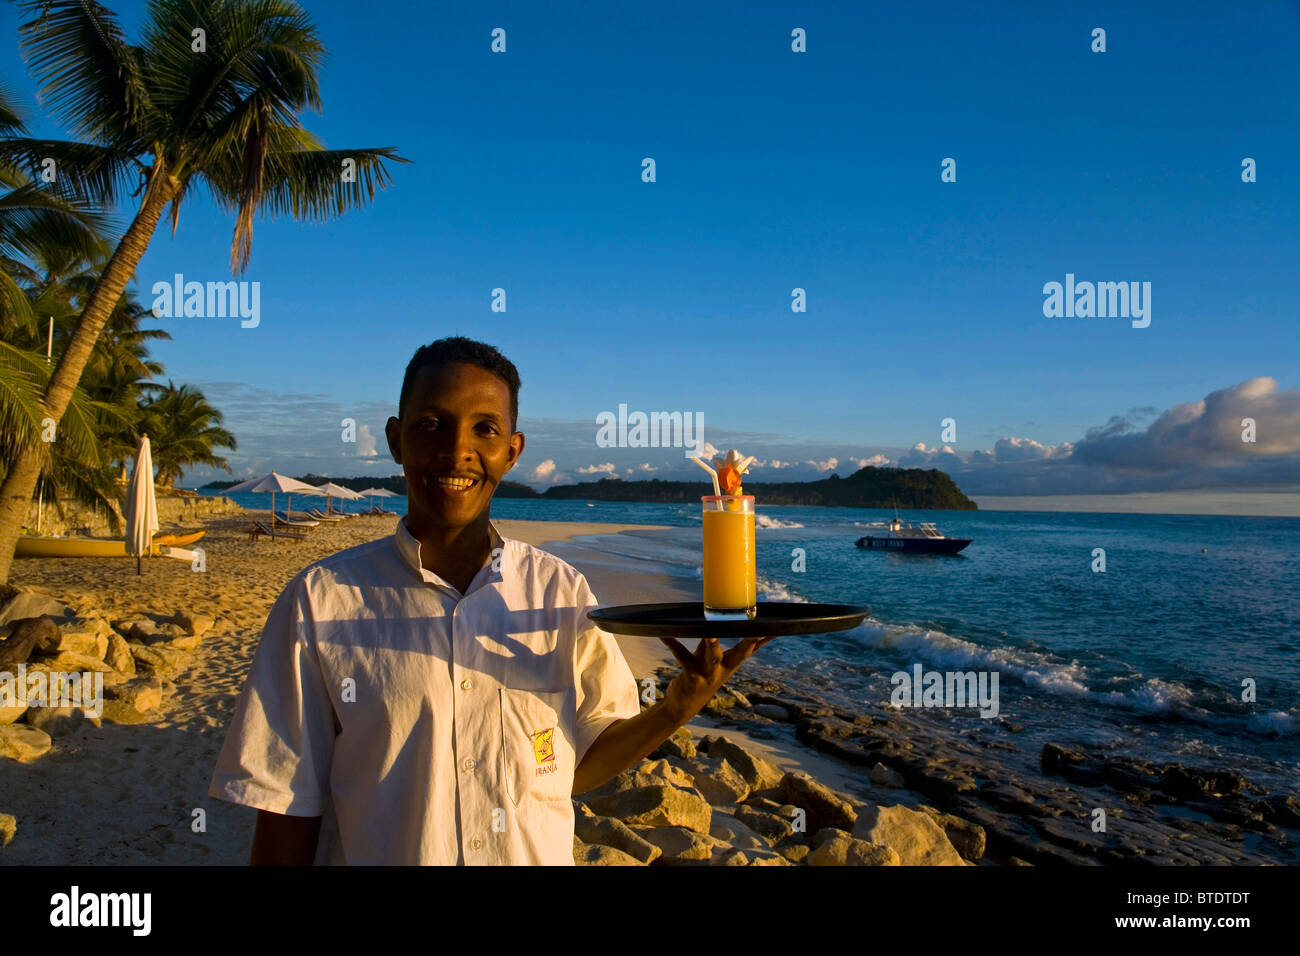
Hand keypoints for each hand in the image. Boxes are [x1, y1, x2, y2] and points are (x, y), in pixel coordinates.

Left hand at [658, 636, 776, 721]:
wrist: (684, 705)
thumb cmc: (700, 676)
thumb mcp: (711, 660)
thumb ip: (715, 642)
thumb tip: (718, 623)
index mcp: (731, 664)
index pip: (750, 649)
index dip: (763, 639)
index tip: (775, 626)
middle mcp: (723, 670)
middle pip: (739, 654)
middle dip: (748, 642)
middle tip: (755, 629)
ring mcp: (708, 674)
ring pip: (713, 657)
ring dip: (713, 644)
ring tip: (711, 633)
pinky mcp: (691, 676)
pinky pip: (682, 656)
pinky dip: (672, 643)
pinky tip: (664, 633)